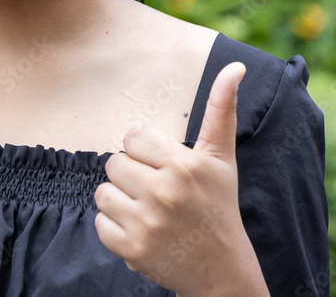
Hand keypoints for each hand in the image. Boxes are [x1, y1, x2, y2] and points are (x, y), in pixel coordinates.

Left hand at [94, 62, 266, 295]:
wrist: (222, 269)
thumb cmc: (218, 206)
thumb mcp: (221, 158)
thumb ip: (221, 110)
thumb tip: (235, 66)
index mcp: (184, 164)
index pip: (132, 138)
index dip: (145, 152)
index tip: (163, 168)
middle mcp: (165, 192)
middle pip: (114, 164)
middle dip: (132, 176)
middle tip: (157, 192)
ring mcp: (147, 223)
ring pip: (103, 192)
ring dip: (120, 201)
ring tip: (148, 211)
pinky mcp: (131, 249)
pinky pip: (100, 223)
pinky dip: (115, 228)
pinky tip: (141, 231)